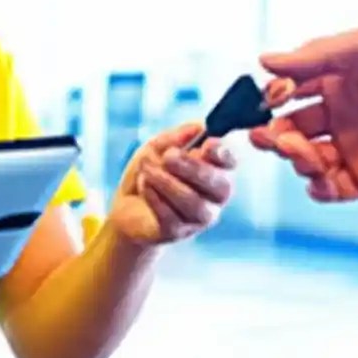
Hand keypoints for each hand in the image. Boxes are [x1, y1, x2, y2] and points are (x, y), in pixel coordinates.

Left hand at [108, 123, 235, 244]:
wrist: (127, 203)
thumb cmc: (150, 171)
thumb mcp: (158, 146)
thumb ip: (178, 136)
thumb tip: (200, 126)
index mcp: (215, 168)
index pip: (230, 162)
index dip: (224, 154)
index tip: (208, 145)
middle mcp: (214, 195)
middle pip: (218, 185)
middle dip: (192, 168)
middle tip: (168, 156)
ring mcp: (199, 216)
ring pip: (194, 203)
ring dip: (167, 182)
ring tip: (147, 170)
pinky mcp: (178, 231)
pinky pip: (171, 216)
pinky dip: (155, 196)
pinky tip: (144, 184)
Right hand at [249, 22, 357, 201]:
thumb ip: (318, 54)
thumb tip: (266, 61)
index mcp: (343, 77)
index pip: (291, 87)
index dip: (273, 95)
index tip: (269, 100)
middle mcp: (346, 112)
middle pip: (290, 125)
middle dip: (272, 132)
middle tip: (268, 136)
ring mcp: (357, 148)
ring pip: (304, 158)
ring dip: (292, 157)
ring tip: (303, 154)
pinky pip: (329, 188)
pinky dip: (316, 186)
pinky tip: (323, 178)